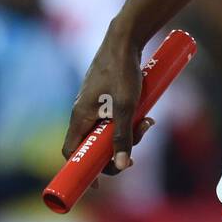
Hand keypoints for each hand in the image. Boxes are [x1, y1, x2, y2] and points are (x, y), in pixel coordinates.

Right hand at [62, 24, 144, 175]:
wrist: (126, 38)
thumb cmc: (123, 71)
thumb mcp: (127, 108)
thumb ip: (123, 137)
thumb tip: (121, 165)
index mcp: (79, 117)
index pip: (71, 152)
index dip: (82, 170)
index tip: (100, 183)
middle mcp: (82, 112)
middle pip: (94, 144)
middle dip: (117, 150)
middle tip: (139, 145)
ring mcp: (94, 103)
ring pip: (108, 130)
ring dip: (128, 133)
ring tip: (149, 122)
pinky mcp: (105, 96)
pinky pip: (114, 117)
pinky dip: (129, 120)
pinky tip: (147, 114)